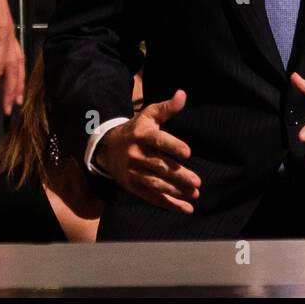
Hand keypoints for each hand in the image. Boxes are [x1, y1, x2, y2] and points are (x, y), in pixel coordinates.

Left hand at [0, 0, 24, 113]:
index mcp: (1, 36)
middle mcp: (10, 37)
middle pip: (14, 69)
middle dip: (11, 90)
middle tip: (9, 110)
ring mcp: (10, 33)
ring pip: (18, 63)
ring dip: (18, 82)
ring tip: (17, 99)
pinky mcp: (6, 30)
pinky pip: (15, 55)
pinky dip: (16, 69)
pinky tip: (14, 75)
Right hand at [97, 89, 200, 213]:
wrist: (107, 148)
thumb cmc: (136, 129)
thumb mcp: (148, 116)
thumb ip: (167, 108)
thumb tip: (183, 94)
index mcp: (141, 136)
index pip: (158, 141)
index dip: (172, 146)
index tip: (188, 152)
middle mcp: (136, 155)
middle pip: (159, 166)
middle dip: (178, 175)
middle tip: (197, 182)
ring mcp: (133, 173)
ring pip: (156, 184)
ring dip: (176, 191)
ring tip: (194, 194)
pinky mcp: (133, 187)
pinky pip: (152, 197)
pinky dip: (169, 205)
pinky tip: (186, 209)